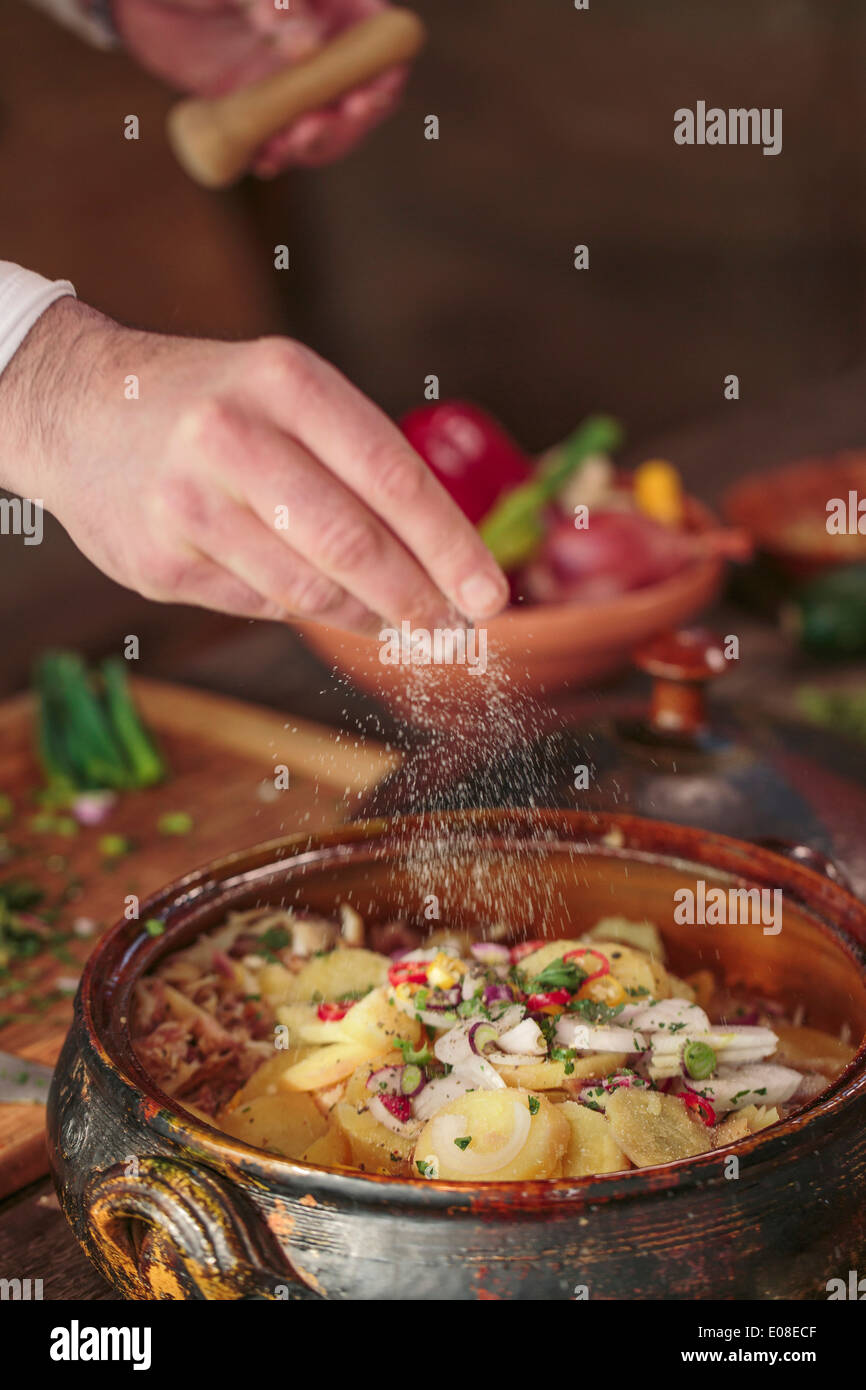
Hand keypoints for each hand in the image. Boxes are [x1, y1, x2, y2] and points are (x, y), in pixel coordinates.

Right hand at [0, 300, 508, 632]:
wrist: (79, 409)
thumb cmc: (214, 404)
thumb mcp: (285, 392)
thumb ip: (356, 461)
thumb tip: (442, 555)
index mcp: (284, 381)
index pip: (392, 477)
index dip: (449, 546)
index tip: (488, 593)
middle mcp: (231, 436)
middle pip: (352, 543)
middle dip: (416, 598)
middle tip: (451, 628)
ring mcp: (188, 504)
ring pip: (307, 589)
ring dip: (367, 616)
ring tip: (398, 622)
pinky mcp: (159, 562)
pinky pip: (259, 606)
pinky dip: (303, 611)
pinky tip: (324, 603)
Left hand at [111, 0, 405, 170]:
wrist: (146, 2)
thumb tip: (306, 44)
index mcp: (338, 7)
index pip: (382, 44)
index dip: (386, 75)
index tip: (367, 96)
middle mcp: (326, 51)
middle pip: (362, 99)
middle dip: (347, 123)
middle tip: (315, 127)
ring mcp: (296, 86)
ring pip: (326, 129)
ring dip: (313, 145)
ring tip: (286, 145)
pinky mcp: (265, 113)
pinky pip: (280, 144)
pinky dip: (274, 155)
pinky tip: (262, 159)